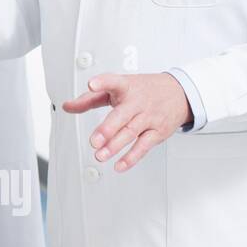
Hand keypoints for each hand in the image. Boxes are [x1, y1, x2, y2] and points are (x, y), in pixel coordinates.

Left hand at [62, 72, 190, 171]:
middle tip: (94, 141)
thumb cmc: (142, 90)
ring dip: (115, 146)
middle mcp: (138, 102)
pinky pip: (144, 146)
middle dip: (107, 129)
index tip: (92, 85)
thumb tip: (67, 106)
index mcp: (125, 87)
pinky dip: (132, 157)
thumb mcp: (117, 88)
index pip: (113, 82)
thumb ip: (90, 99)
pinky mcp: (158, 132)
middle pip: (122, 116)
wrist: (179, 93)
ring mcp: (149, 117)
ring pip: (131, 132)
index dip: (103, 82)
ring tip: (100, 155)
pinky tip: (119, 165)